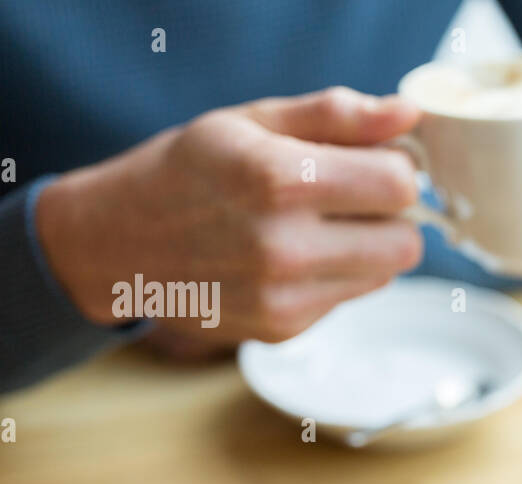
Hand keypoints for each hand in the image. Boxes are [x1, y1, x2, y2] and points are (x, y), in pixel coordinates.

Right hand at [35, 87, 424, 343]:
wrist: (114, 244)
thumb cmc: (187, 170)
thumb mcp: (253, 122)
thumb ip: (337, 117)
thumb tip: (407, 115)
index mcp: (278, 181)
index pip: (399, 187)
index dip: (398, 170)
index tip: (376, 162)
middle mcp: (282, 248)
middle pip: (406, 245)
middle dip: (391, 217)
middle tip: (352, 198)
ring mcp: (282, 298)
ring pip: (383, 276)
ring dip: (366, 248)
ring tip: (314, 226)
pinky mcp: (282, 330)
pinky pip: (347, 298)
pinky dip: (334, 276)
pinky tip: (289, 257)